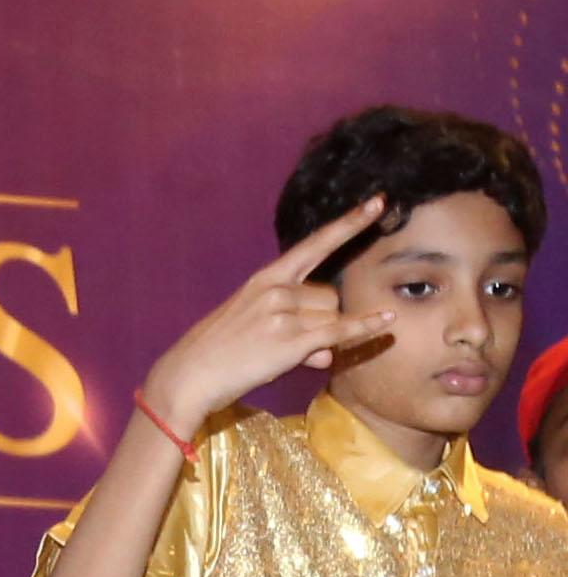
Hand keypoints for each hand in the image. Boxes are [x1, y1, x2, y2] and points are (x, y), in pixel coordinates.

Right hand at [141, 205, 394, 443]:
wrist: (189, 374)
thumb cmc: (218, 351)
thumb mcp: (253, 326)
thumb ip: (292, 328)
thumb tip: (325, 352)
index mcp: (266, 278)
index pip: (315, 244)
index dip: (349, 224)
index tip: (377, 202)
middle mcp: (277, 289)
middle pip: (331, 296)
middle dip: (325, 319)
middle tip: (295, 343)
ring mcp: (283, 314)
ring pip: (332, 318)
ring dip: (322, 339)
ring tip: (287, 356)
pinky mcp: (289, 341)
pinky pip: (338, 331)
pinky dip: (364, 327)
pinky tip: (387, 321)